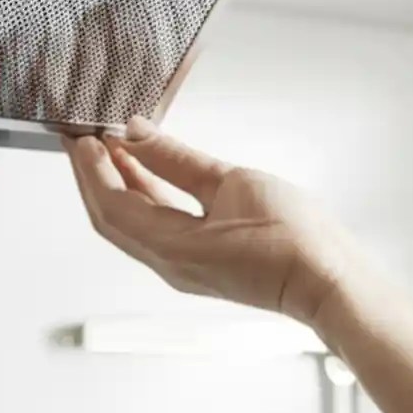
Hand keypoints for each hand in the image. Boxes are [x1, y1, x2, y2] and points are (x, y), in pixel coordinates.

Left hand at [62, 117, 356, 324]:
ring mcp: (184, 267)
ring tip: (111, 146)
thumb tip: (137, 133)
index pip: (112, 206)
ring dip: (118, 184)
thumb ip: (178, 159)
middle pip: (113, 219)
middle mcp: (170, 264)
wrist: (330, 279)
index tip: (82, 136)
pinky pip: (156, 228)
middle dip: (94, 177)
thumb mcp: (232, 183)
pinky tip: (147, 171)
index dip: (91, 169)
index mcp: (173, 248)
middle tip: (84, 137)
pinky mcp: (200, 261)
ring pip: (133, 224)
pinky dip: (143, 197)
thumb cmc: (295, 239)